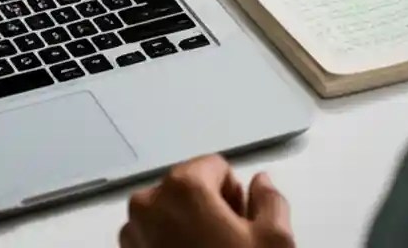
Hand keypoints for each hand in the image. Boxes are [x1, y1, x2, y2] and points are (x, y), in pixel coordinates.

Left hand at [119, 155, 293, 247]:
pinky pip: (153, 236)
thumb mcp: (275, 240)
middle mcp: (149, 204)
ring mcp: (133, 233)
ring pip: (169, 212)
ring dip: (188, 227)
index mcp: (183, 188)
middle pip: (188, 187)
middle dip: (209, 209)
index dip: (234, 193)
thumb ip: (270, 200)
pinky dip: (170, 245)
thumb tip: (262, 184)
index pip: (215, 167)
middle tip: (228, 242)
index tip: (240, 221)